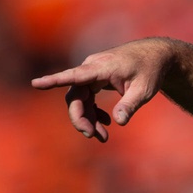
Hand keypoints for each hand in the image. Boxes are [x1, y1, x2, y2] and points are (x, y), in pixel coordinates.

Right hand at [31, 38, 173, 142]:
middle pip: (75, 96)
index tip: (36, 84)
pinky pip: (87, 98)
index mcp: (102, 67)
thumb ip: (130, 105)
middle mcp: (92, 68)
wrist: (156, 55)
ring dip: (88, 119)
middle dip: (81, 118)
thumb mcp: (144, 90)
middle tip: (93, 136)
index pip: (74, 75)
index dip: (54, 80)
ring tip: (103, 137)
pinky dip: (93, 112)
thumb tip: (119, 122)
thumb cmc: (150, 70)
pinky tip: (105, 123)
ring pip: (80, 99)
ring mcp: (92, 73)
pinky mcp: (95, 79)